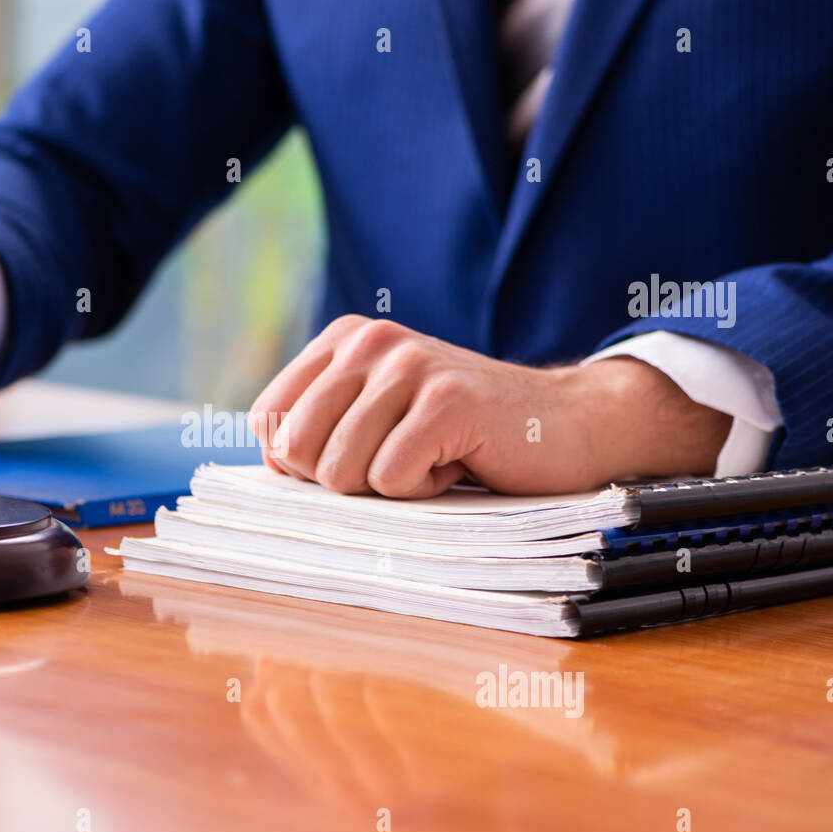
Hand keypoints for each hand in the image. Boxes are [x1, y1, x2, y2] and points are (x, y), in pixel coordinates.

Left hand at [248, 315, 730, 496]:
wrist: (566, 424)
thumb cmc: (462, 434)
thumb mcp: (378, 417)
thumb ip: (321, 429)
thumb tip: (268, 468)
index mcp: (343, 340)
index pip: (266, 422)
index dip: (301, 464)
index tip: (357, 457)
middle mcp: (370, 342)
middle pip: (296, 451)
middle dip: (342, 479)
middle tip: (396, 462)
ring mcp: (409, 366)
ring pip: (341, 472)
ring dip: (389, 486)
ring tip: (432, 457)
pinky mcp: (447, 401)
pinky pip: (392, 479)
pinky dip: (425, 491)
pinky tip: (459, 461)